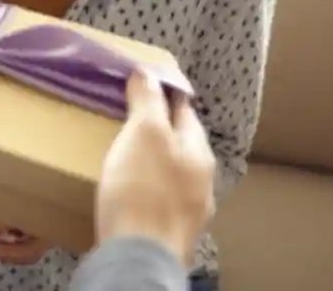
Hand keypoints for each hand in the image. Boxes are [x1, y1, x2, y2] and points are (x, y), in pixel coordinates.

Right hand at [96, 72, 215, 263]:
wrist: (139, 259)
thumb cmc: (142, 189)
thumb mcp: (144, 133)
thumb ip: (148, 101)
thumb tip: (149, 73)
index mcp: (199, 152)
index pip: (185, 112)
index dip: (166, 95)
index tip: (147, 84)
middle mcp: (203, 182)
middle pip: (182, 146)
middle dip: (161, 132)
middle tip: (132, 121)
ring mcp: (190, 212)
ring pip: (175, 176)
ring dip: (156, 164)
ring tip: (129, 158)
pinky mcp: (171, 235)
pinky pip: (161, 202)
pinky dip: (148, 192)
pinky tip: (132, 196)